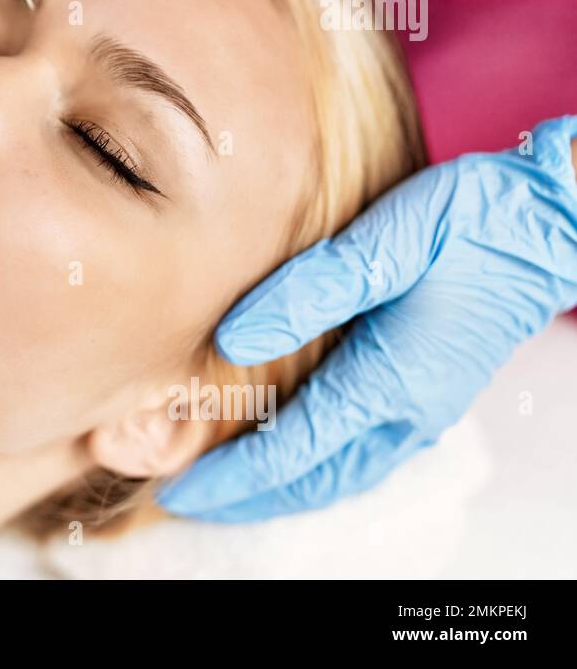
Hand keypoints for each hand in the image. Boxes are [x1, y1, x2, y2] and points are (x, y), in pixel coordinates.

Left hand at [156, 116, 576, 521]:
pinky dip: (320, 467)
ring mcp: (426, 407)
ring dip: (285, 488)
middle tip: (190, 500)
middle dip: (249, 497)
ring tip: (232, 488)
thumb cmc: (470, 223)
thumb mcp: (384, 243)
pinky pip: (366, 454)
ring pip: (343, 473)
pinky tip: (298, 456)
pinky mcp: (433, 392)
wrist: (549, 220)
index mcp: (388, 380)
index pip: (293, 451)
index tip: (181, 491)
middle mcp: (408, 411)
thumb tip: (232, 341)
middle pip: (315, 479)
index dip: (232, 476)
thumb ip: (307, 292)